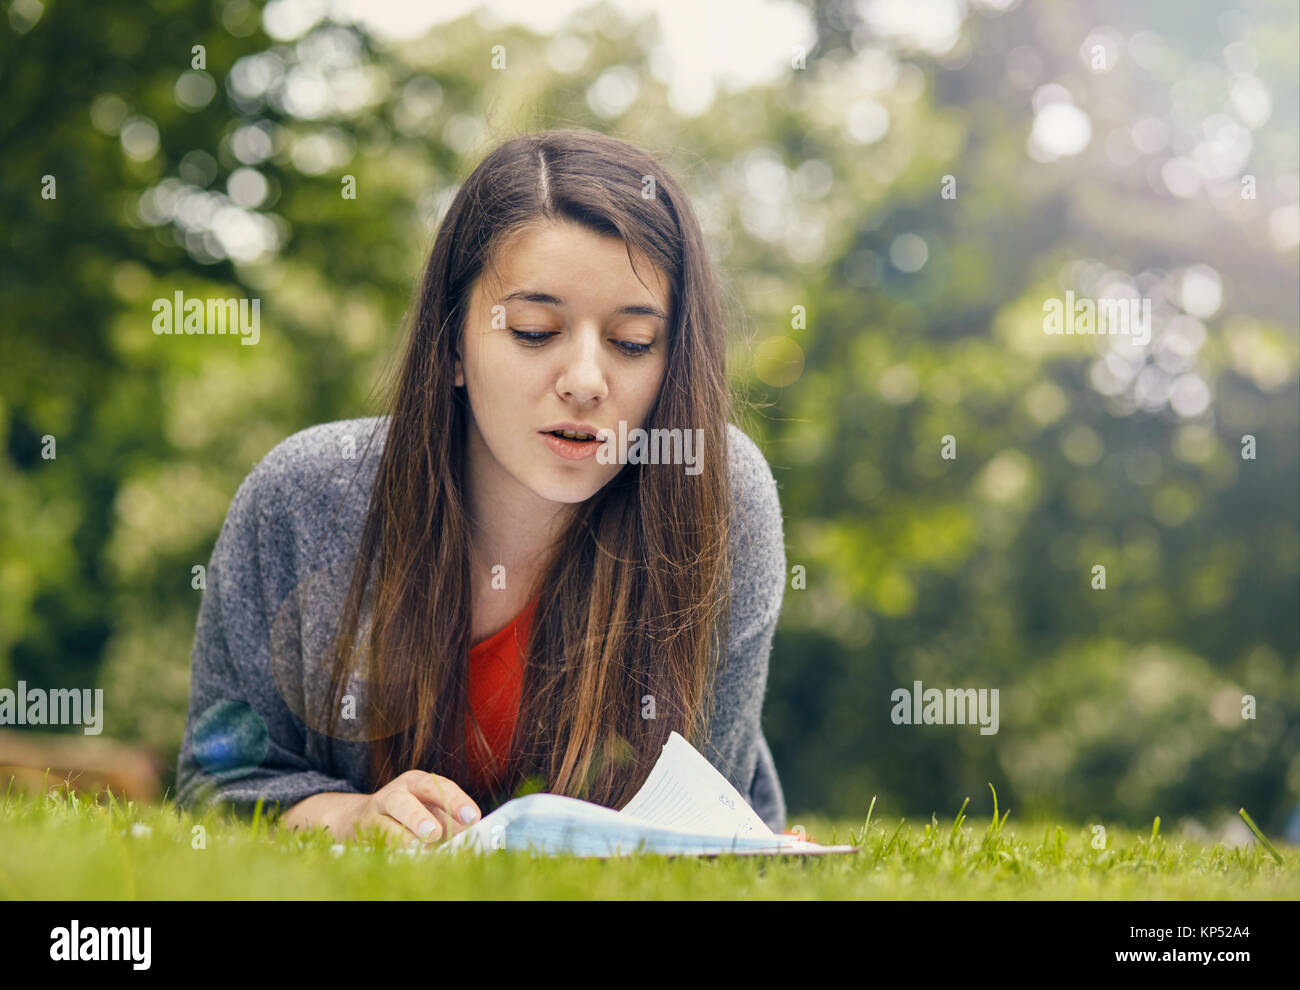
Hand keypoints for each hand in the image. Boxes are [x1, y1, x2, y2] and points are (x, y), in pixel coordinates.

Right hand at [337, 771, 481, 846]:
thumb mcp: (432, 811)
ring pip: (385, 824)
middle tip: (434, 833)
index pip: (439, 787)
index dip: (456, 801)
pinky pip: (377, 842)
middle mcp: (396, 793)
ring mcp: (376, 812)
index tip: (473, 817)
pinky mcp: (362, 831)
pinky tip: (405, 857)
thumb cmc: (410, 815)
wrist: (363, 818)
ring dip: (403, 838)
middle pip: (405, 800)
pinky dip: (392, 851)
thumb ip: (452, 823)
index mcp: (418, 782)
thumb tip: (472, 836)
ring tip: (418, 848)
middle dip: (419, 817)